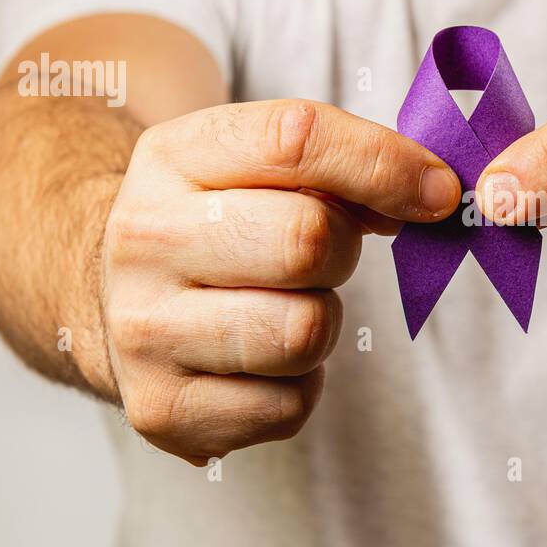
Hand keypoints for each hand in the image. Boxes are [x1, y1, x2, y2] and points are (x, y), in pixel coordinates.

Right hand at [101, 99, 459, 462]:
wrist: (109, 293)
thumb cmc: (216, 220)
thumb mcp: (256, 162)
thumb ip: (342, 160)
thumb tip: (432, 194)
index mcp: (173, 156)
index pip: (297, 138)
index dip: (386, 164)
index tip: (438, 191)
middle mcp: (143, 240)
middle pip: (307, 242)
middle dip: (342, 250)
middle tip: (321, 255)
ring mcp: (144, 331)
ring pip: (304, 332)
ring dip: (322, 322)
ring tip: (283, 305)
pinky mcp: (163, 409)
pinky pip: (290, 406)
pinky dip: (299, 385)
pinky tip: (261, 359)